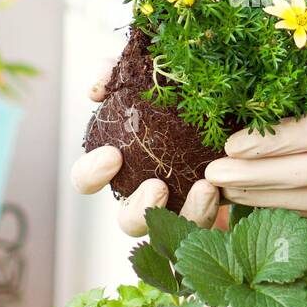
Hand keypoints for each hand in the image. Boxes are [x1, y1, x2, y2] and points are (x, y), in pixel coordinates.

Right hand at [70, 56, 221, 235]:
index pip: (86, 180)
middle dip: (139, 209)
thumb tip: (96, 89)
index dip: (91, 174)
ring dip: (185, 214)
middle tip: (158, 186)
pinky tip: (219, 186)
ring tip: (204, 189)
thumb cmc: (169, 90)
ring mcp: (174, 207)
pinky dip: (209, 208)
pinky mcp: (205, 208)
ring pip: (172, 232)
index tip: (112, 156)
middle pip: (127, 220)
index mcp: (116, 166)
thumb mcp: (145, 75)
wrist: (221, 102)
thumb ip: (115, 74)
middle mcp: (141, 192)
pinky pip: (203, 223)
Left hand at [203, 64, 306, 223]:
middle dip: (251, 178)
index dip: (262, 144)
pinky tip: (274, 207)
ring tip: (229, 195)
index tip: (226, 144)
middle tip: (208, 177)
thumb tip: (286, 76)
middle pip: (301, 175)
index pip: (306, 136)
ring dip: (267, 201)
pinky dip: (301, 212)